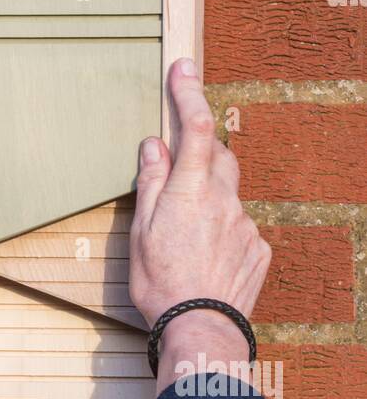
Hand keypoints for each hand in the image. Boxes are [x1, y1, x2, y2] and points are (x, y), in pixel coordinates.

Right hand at [129, 59, 270, 380]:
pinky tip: (205, 256)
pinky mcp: (258, 249)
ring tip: (186, 236)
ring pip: (228, 194)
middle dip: (199, 152)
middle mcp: (224, 200)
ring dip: (208, 199)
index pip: (195, 127)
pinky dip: (222, 229)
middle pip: (218, 156)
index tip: (184, 68)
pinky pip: (239, 225)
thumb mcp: (140, 231)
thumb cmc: (161, 283)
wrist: (201, 329)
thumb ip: (151, 183)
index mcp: (190, 190)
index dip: (189, 92)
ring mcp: (246, 224)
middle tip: (176, 172)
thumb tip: (154, 146)